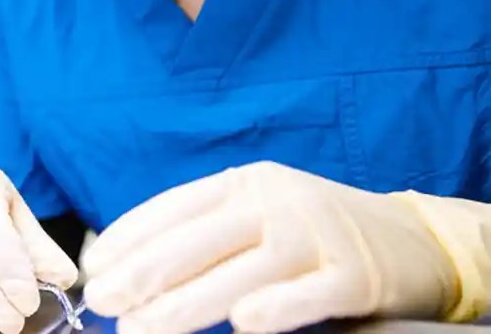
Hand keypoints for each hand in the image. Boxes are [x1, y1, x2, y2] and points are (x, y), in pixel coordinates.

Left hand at [81, 162, 461, 333]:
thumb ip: (202, 236)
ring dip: (186, 304)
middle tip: (102, 304)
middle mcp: (274, 200)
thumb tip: (125, 268)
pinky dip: (275, 308)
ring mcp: (315, 234)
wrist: (411, 241)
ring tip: (142, 329)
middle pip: (197, 240)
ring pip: (240, 271)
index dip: (127, 239)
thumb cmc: (311, 234)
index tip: (91, 271)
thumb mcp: (255, 217)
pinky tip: (242, 324)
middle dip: (142, 274)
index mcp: (242, 183)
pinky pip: (308, 294)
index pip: (171, 209)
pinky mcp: (355, 274)